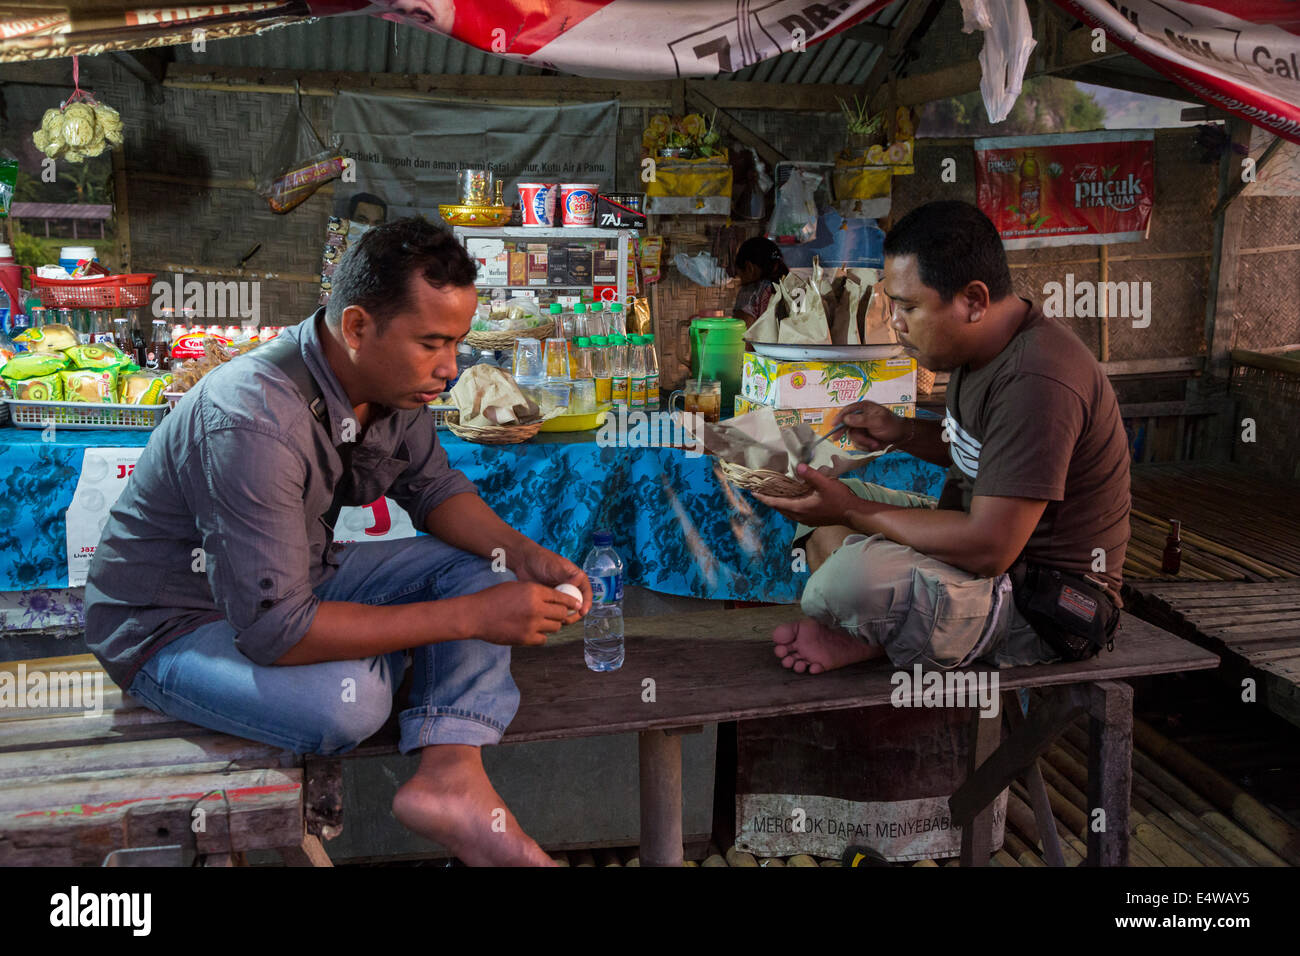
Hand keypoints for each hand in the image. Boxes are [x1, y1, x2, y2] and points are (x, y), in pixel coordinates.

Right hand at [463, 581, 576, 646]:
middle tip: (559, 616)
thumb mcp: (517, 587)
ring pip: (554, 627)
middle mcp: (536, 608)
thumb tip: (553, 598)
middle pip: (561, 613)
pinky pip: (543, 639)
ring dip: (551, 625)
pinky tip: (533, 632)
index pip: (561, 597)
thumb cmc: (493, 598)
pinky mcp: (525, 639)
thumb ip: (535, 592)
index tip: (576, 606)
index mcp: (534, 591)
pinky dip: (541, 636)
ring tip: (543, 623)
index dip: (570, 602)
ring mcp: (531, 624)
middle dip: (562, 614)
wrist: (476, 615)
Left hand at [514, 544, 591, 622]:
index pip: (586, 593)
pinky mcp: (551, 600)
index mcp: (577, 578)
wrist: (525, 562)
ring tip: (557, 619)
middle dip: (575, 614)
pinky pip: (556, 610)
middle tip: (566, 618)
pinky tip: (549, 617)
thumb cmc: (542, 560)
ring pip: (567, 610)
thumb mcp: (556, 566)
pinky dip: (554, 615)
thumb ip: (567, 575)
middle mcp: (571, 588)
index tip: (582, 612)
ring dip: (564, 616)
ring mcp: (561, 595)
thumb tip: (578, 581)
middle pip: (578, 605)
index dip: (586, 604)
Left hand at [752, 464, 874, 526]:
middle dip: (769, 500)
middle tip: (761, 491)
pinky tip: (791, 500)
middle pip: (779, 508)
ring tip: (773, 495)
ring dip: (779, 504)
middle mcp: (799, 516)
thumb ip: (810, 475)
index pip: (776, 503)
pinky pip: (794, 513)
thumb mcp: (825, 483)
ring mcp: (805, 520)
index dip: (764, 498)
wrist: (852, 513)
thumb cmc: (839, 499)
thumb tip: (797, 466)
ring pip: (786, 512)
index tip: (753, 492)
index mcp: (799, 507)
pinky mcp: (811, 520)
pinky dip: (788, 506)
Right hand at [835, 400, 907, 452]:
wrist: (901, 437)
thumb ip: (861, 420)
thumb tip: (846, 418)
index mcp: (864, 408)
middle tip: (836, 438)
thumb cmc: (892, 425)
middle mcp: (860, 417)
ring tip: (874, 443)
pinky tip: (874, 444)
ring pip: (853, 437)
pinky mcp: (864, 438)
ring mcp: (861, 428)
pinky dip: (865, 446)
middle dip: (849, 434)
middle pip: (846, 425)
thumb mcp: (877, 421)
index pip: (847, 411)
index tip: (833, 425)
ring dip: (863, 442)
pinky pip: (858, 444)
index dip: (839, 417)